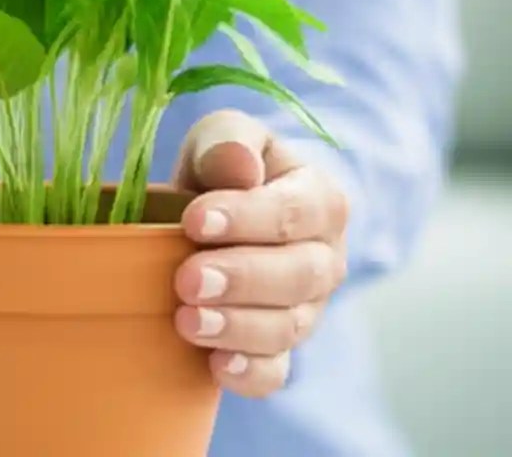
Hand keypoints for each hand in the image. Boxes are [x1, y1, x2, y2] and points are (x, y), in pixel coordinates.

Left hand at [172, 110, 349, 397]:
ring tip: (188, 321)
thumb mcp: (223, 138)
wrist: (217, 216)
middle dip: (242, 279)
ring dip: (237, 327)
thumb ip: (227, 142)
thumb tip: (239, 167)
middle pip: (298, 275)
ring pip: (287, 327)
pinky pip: (276, 372)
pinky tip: (217, 367)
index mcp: (319, 200)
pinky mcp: (278, 349)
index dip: (246, 218)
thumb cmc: (222, 171)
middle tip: (188, 279)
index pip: (295, 212)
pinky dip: (250, 373)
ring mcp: (306, 309)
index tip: (194, 220)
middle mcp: (323, 258)